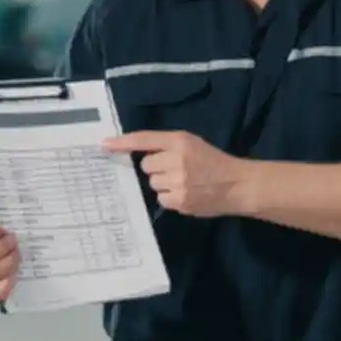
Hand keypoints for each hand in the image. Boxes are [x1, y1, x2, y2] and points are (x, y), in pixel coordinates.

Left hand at [102, 131, 250, 217]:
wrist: (236, 185)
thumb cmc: (213, 162)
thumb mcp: (192, 144)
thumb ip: (167, 146)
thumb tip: (139, 154)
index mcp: (180, 141)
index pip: (145, 140)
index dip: (123, 143)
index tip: (104, 145)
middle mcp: (176, 159)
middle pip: (146, 165)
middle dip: (156, 168)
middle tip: (175, 169)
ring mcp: (178, 182)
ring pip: (152, 183)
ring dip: (163, 183)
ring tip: (184, 183)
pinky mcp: (179, 200)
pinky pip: (161, 198)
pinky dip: (170, 197)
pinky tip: (186, 194)